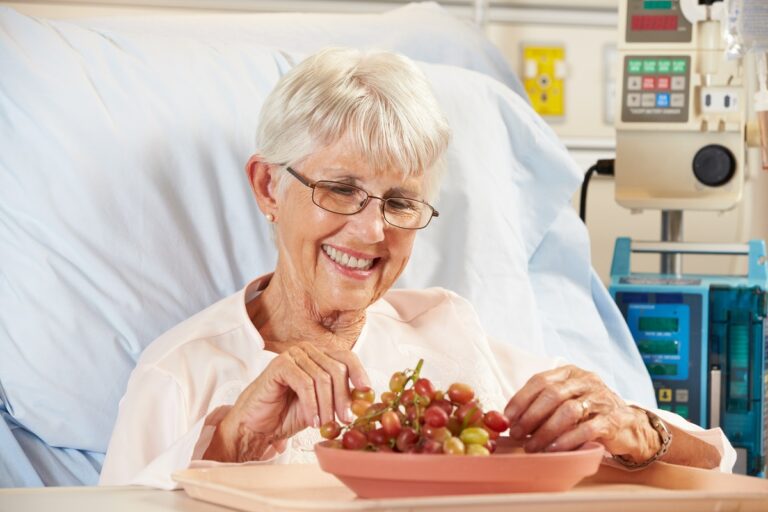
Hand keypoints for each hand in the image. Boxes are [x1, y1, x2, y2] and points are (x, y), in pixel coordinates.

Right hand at [205, 342, 369, 461]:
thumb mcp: (323, 405)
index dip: (359, 373)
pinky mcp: (280, 365)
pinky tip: (312, 420)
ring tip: (326, 425)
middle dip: (343, 398)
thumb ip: (340, 396)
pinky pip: (305, 383)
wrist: (258, 425)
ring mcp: (293, 355)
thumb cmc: (289, 414)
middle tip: (345, 420)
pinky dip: (312, 404)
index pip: (347, 358)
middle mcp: (308, 350)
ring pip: (322, 378)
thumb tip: (366, 397)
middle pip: (337, 369)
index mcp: (320, 356)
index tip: (367, 392)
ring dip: (327, 405)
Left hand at [503, 365, 658, 461]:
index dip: (521, 399)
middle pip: (552, 394)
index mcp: (570, 373)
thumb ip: (542, 404)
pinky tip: (553, 450)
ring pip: (568, 411)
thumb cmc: (588, 413)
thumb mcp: (565, 401)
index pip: (540, 380)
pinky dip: (566, 440)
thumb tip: (509, 419)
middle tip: (517, 434)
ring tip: (531, 446)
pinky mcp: (613, 420)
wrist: (628, 426)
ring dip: (545, 431)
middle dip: (530, 416)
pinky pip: (586, 429)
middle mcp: (586, 381)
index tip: (507, 418)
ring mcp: (601, 399)